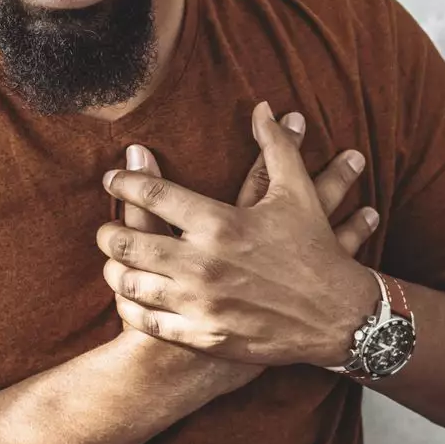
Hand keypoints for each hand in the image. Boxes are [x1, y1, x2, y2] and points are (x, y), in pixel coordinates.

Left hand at [101, 100, 382, 366]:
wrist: (340, 316)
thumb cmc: (315, 250)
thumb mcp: (298, 192)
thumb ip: (275, 146)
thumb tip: (264, 107)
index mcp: (220, 222)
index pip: (151, 194)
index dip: (123, 182)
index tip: (111, 178)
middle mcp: (203, 263)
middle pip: (126, 243)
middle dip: (107, 233)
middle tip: (104, 228)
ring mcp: (201, 303)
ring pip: (130, 285)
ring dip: (114, 271)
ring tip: (113, 262)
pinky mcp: (204, 336)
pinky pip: (149, 322)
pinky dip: (131, 308)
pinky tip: (130, 298)